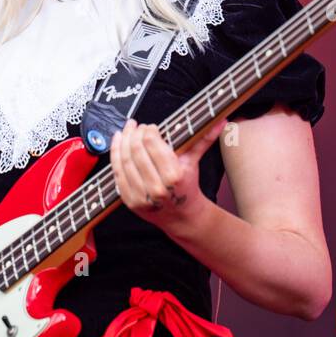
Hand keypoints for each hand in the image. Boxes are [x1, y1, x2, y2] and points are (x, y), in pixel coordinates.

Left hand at [110, 117, 225, 232]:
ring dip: (122, 141)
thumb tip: (221, 121)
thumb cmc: (186, 186)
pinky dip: (114, 155)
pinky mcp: (129, 200)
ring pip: (124, 161)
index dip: (148, 130)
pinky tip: (117, 143)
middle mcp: (157, 187)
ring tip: (125, 131)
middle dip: (134, 134)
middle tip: (136, 126)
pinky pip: (117, 174)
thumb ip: (204, 139)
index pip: (152, 143)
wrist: (180, 215)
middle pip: (136, 150)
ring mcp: (141, 196)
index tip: (150, 126)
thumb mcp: (194, 162)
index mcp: (174, 176)